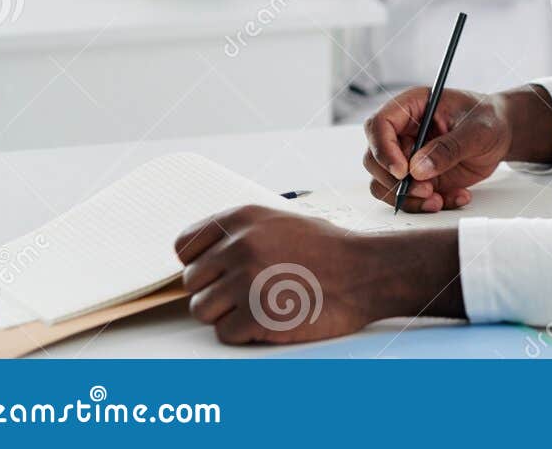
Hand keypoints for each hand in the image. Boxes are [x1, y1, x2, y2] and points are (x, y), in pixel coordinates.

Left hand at [174, 205, 457, 344]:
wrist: (367, 273)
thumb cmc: (328, 250)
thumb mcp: (280, 222)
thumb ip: (238, 233)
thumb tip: (200, 254)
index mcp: (241, 218)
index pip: (184, 247)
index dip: (201, 264)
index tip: (222, 272)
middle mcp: (238, 245)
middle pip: (191, 282)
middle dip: (216, 292)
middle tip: (251, 292)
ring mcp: (245, 280)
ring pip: (202, 310)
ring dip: (227, 314)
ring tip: (263, 304)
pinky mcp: (255, 315)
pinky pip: (225, 333)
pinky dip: (246, 332)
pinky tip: (274, 317)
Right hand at [363, 88, 514, 212]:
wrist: (501, 134)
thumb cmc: (488, 119)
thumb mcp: (477, 130)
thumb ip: (448, 148)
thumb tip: (417, 169)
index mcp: (411, 106)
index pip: (378, 125)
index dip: (383, 149)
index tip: (402, 171)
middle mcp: (402, 132)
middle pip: (374, 159)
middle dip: (395, 182)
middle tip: (427, 190)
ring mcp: (407, 157)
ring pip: (384, 184)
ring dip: (409, 199)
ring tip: (440, 199)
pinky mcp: (417, 178)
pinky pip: (408, 198)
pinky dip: (427, 204)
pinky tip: (458, 196)